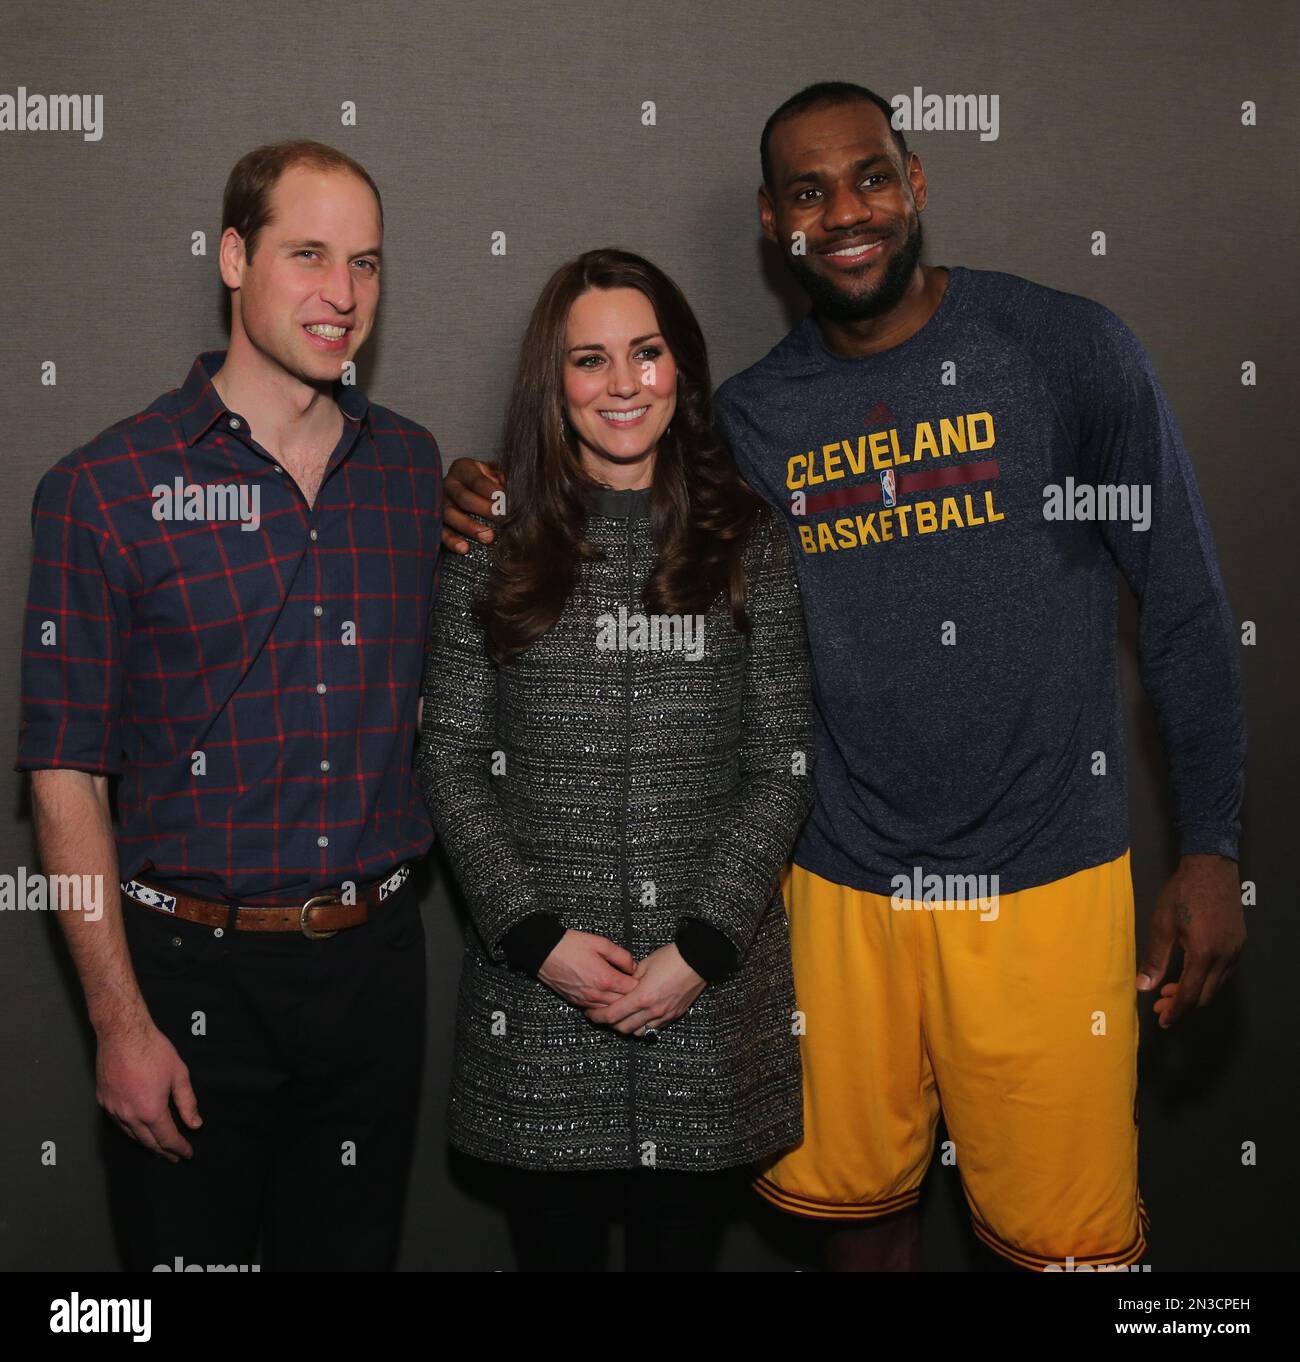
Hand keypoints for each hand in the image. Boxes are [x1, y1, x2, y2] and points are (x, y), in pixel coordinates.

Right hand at [96, 1020, 201, 1160]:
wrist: (123, 1034)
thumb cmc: (153, 1050)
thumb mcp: (179, 1074)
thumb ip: (187, 1102)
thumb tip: (195, 1124)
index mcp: (151, 1110)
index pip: (167, 1138)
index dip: (179, 1148)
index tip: (187, 1154)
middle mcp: (130, 1115)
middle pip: (148, 1141)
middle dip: (163, 1151)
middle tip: (174, 1158)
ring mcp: (114, 1109)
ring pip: (131, 1135)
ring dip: (146, 1144)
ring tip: (158, 1148)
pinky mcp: (103, 1101)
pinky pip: (118, 1123)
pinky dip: (130, 1131)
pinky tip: (137, 1130)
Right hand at [442, 457, 505, 553]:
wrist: (472, 497)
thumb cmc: (488, 486)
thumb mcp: (495, 476)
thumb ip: (501, 480)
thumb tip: (507, 488)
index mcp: (463, 469)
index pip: (476, 479)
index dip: (490, 489)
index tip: (504, 499)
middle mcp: (448, 484)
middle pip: (463, 497)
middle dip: (484, 509)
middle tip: (501, 519)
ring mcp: (439, 503)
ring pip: (450, 514)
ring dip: (469, 527)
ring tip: (487, 537)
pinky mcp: (435, 522)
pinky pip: (441, 531)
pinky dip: (452, 541)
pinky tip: (464, 549)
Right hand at [538, 929, 637, 1008]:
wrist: (544, 952)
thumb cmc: (570, 945)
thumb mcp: (601, 942)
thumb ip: (621, 955)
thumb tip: (633, 966)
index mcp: (605, 978)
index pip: (632, 990)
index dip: (641, 985)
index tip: (645, 980)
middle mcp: (596, 993)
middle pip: (623, 1004)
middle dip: (633, 998)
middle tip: (639, 990)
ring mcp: (586, 1000)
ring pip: (610, 1010)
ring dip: (619, 1005)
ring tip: (626, 997)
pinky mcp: (577, 1002)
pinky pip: (596, 1010)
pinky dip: (605, 1007)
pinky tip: (609, 1000)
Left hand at [584, 944, 705, 1035]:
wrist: (698, 960)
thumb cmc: (672, 958)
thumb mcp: (645, 964)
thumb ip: (629, 979)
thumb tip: (620, 986)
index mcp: (642, 996)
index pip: (613, 1015)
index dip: (598, 1016)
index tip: (591, 1013)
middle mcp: (652, 1010)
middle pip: (623, 1028)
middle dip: (609, 1024)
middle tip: (601, 1016)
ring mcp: (664, 1015)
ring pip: (638, 1032)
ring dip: (625, 1028)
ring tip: (619, 1018)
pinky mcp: (673, 1016)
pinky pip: (652, 1029)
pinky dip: (642, 1027)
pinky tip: (637, 1018)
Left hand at [1137, 854, 1244, 1027]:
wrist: (1211, 869)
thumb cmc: (1182, 894)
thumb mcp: (1162, 925)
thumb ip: (1154, 959)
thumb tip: (1143, 986)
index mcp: (1204, 954)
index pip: (1189, 995)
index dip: (1175, 1011)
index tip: (1162, 1020)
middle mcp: (1225, 957)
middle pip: (1205, 995)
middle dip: (1182, 1005)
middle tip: (1160, 1005)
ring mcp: (1235, 951)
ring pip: (1217, 986)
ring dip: (1195, 993)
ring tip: (1169, 990)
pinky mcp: (1239, 944)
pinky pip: (1224, 973)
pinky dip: (1207, 981)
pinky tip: (1190, 975)